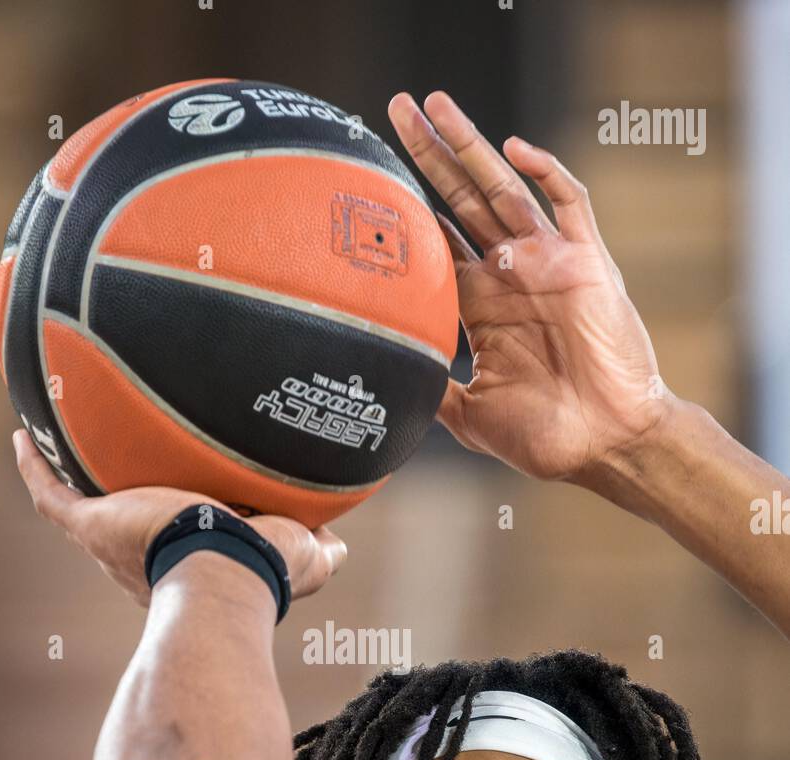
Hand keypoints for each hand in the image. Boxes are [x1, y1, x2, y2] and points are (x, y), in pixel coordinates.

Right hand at [13, 430, 347, 607]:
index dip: (178, 523)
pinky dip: (34, 467)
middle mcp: (142, 558)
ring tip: (58, 441)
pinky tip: (23, 435)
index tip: (185, 504)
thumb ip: (321, 550)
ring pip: (82, 509)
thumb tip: (337, 542)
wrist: (225, 574)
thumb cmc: (264, 572)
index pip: (178, 541)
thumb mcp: (305, 558)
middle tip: (117, 467)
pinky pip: (51, 494)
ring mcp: (112, 542)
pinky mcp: (93, 524)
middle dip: (123, 503)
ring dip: (68, 479)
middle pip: (127, 525)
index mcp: (188, 563)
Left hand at [388, 91, 671, 482]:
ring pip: (503, 187)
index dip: (406, 207)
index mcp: (480, 306)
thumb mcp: (467, 415)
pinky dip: (546, 172)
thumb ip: (429, 389)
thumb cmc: (542, 436)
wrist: (603, 444)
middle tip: (394, 107)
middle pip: (461, 200)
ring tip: (434, 103)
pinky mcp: (586, 263)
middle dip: (429, 155)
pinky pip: (570, 202)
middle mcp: (510, 274)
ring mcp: (548, 263)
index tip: (367, 174)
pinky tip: (515, 149)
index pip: (436, 242)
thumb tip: (380, 380)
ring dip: (471, 145)